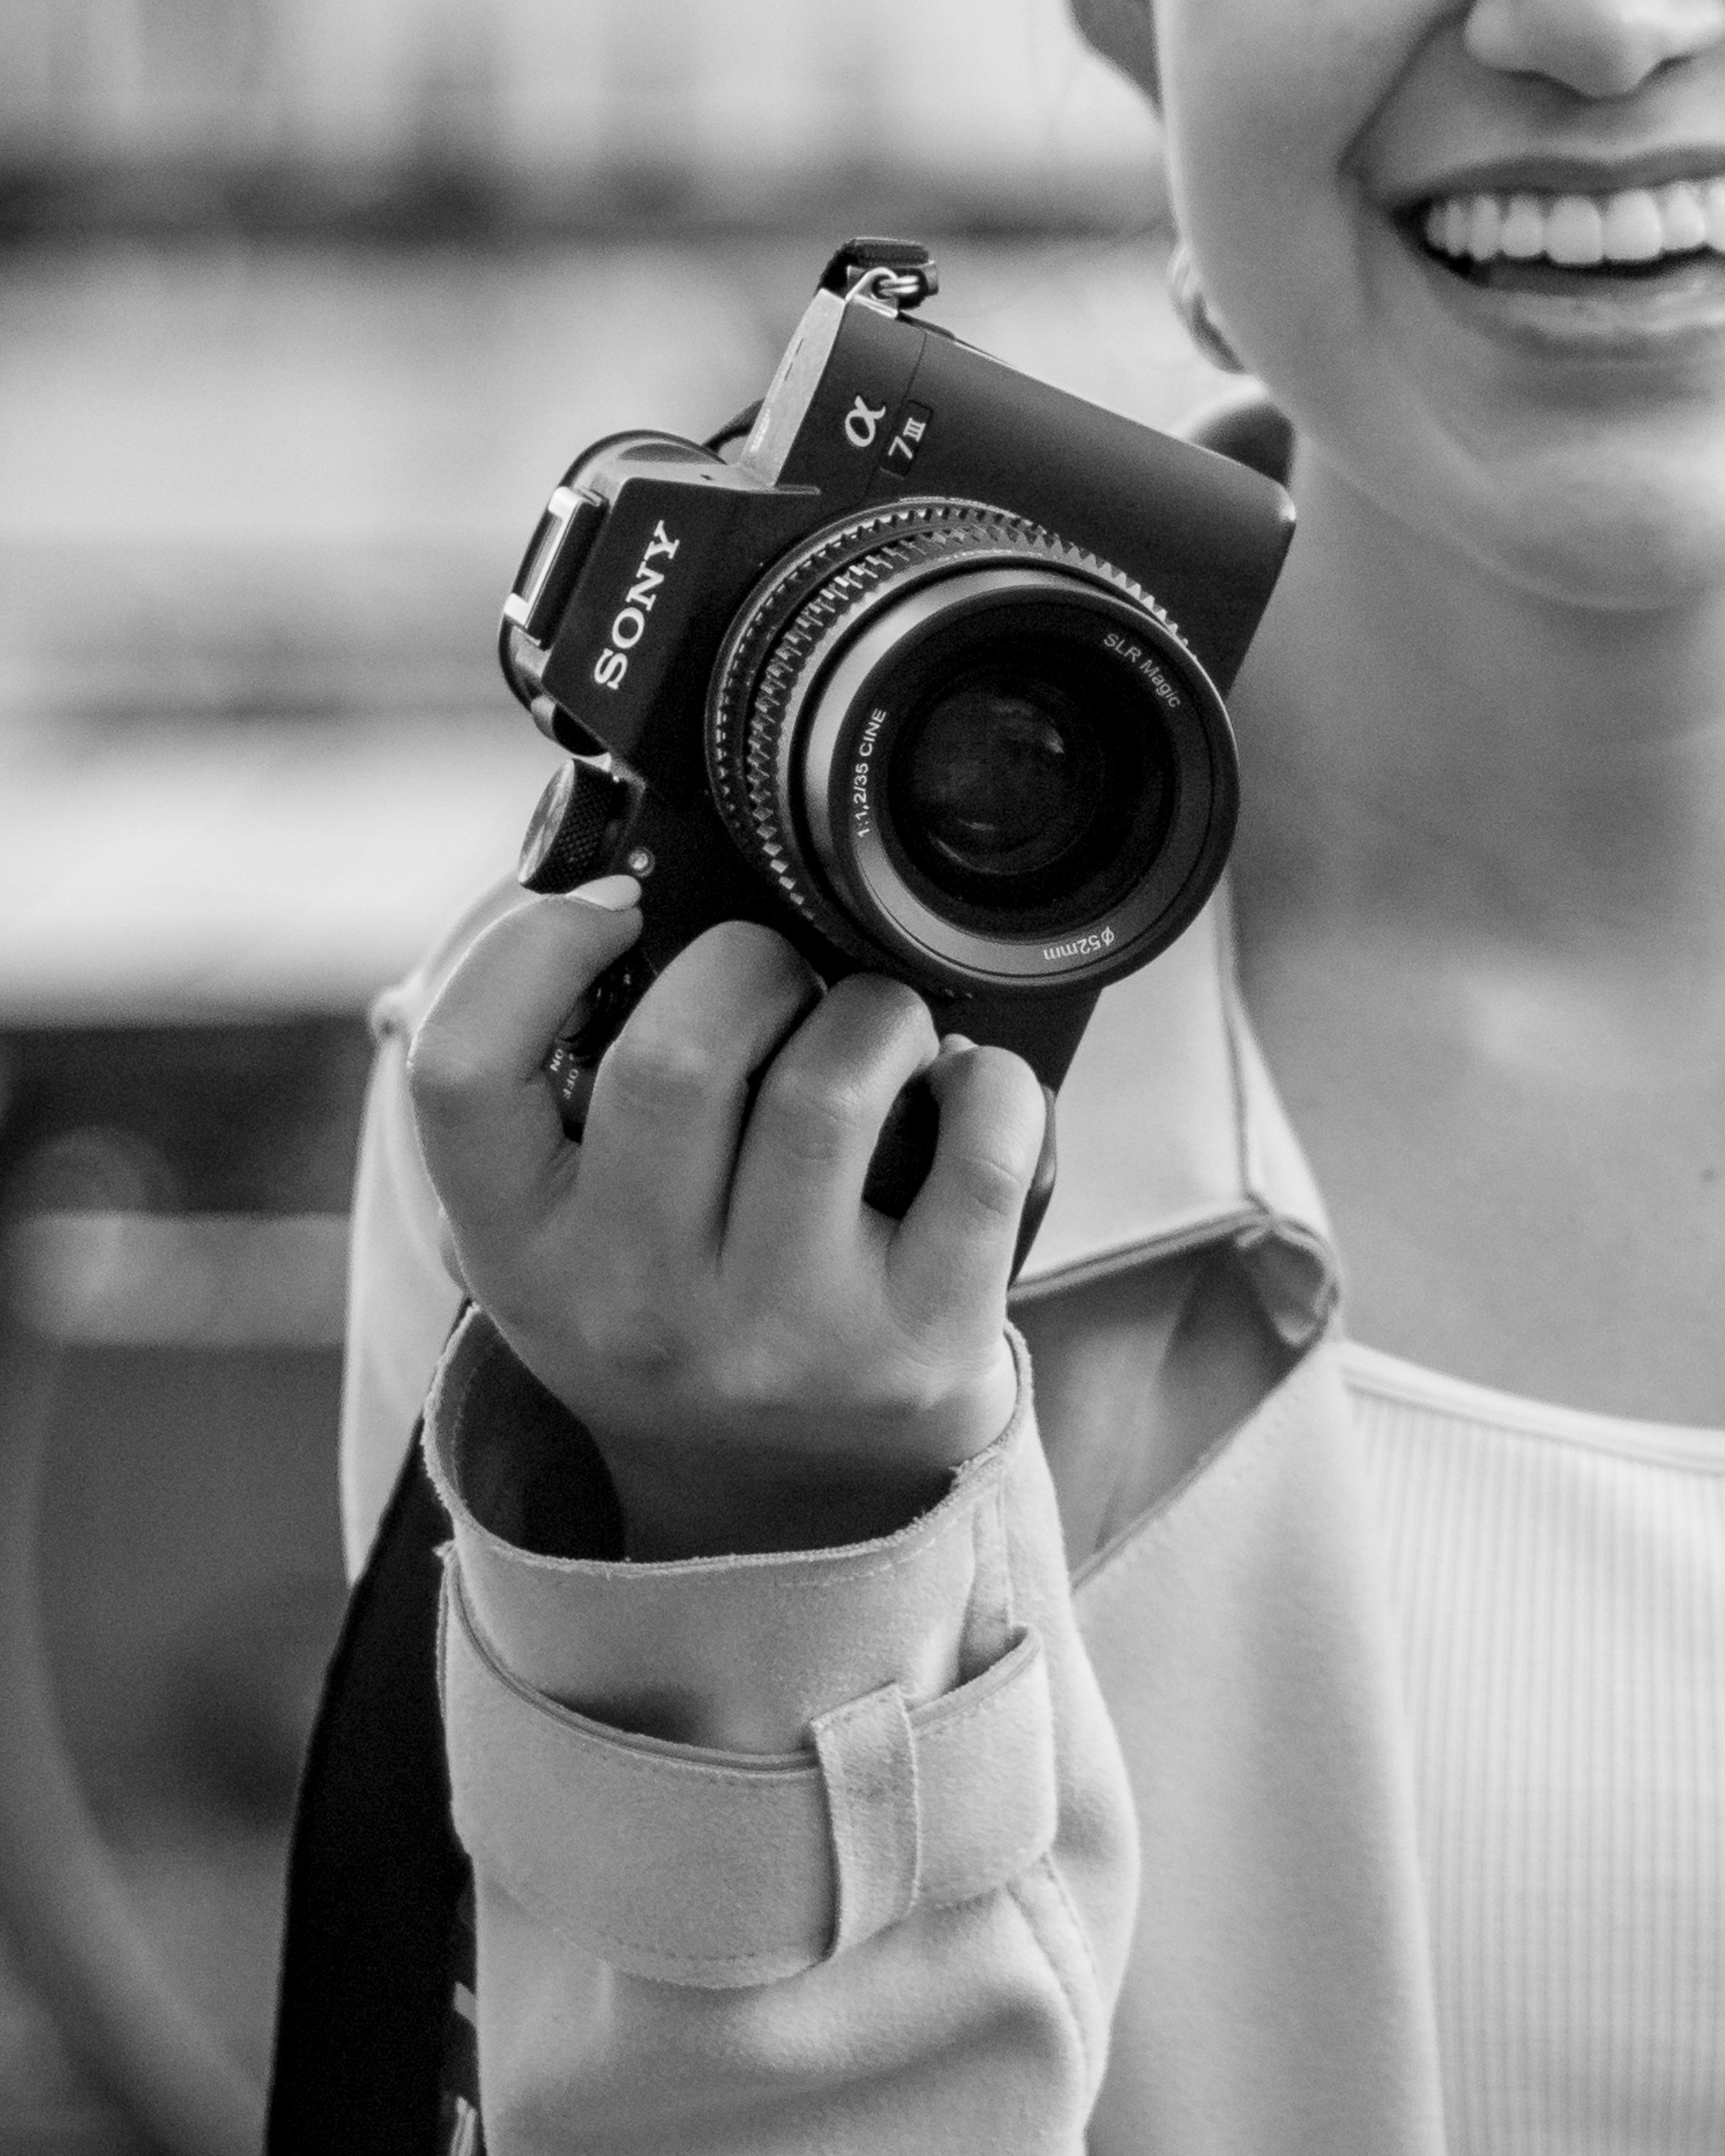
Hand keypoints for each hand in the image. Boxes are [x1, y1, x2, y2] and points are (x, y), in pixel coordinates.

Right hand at [407, 885, 1046, 1556]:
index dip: (531, 948)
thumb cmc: (678, 1311)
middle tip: (776, 981)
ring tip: (873, 1035)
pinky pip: (979, 1151)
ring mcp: (782, 1340)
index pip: (461, 1067)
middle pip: (678, 1053)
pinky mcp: (919, 1347)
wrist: (788, 1509)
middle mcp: (635, 1310)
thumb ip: (547, 1070)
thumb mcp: (567, 1226)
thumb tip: (588, 883)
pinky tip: (962, 1088)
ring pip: (833, 1082)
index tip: (614, 914)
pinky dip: (989, 1082)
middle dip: (748, 962)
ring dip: (871, 1011)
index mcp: (520, 1257)